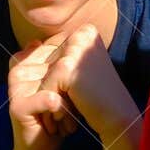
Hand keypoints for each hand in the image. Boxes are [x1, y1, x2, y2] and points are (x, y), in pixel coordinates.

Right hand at [8, 37, 75, 149]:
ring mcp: (16, 87)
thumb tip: (81, 31)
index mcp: (26, 61)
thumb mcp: (62, 84)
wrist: (41, 149)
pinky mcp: (17, 105)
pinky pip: (50, 99)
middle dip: (72, 86)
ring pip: (56, 82)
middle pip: (57, 65)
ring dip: (69, 102)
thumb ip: (66, 60)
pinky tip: (64, 123)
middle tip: (75, 108)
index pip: (56, 49)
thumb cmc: (55, 115)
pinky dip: (63, 112)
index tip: (78, 89)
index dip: (73, 68)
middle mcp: (18, 70)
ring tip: (70, 117)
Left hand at [38, 23, 139, 140]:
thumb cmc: (98, 96)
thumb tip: (31, 44)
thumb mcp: (79, 69)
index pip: (53, 54)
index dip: (54, 80)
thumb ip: (61, 55)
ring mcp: (74, 50)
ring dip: (49, 98)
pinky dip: (51, 104)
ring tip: (59, 116)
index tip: (65, 98)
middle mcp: (81, 35)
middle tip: (58, 111)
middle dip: (50, 89)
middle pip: (47, 64)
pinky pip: (45, 87)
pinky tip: (63, 117)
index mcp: (86, 31)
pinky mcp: (66, 67)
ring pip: (44, 76)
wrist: (118, 116)